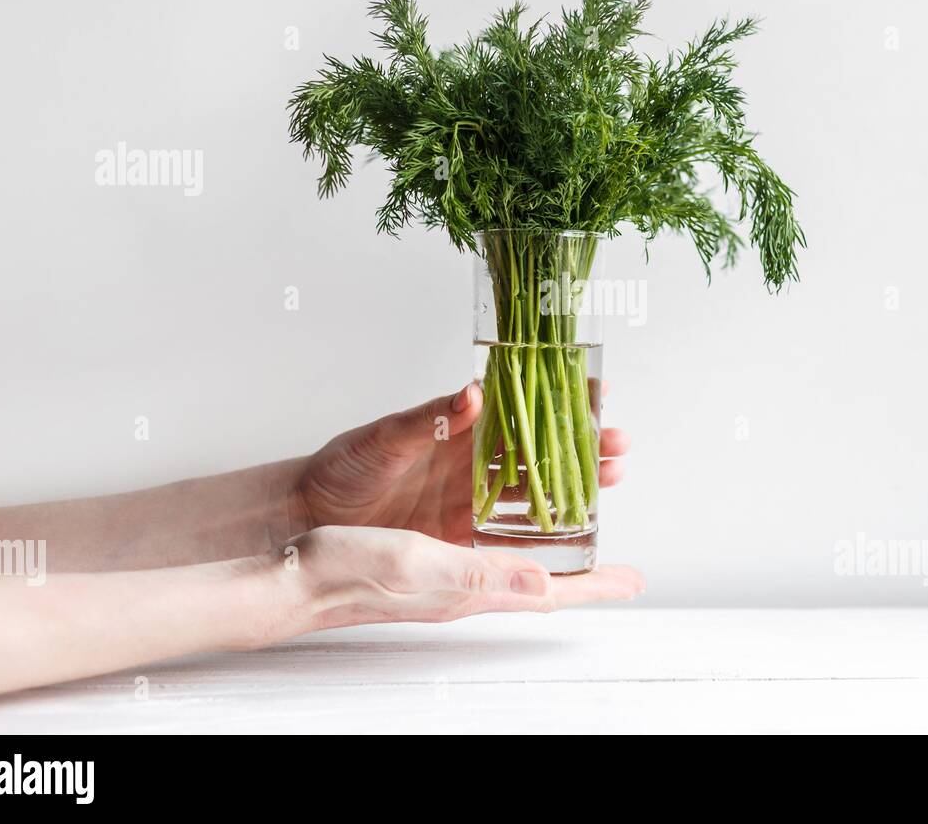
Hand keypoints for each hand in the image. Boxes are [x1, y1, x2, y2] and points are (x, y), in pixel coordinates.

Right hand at [290, 526, 644, 627]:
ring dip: (555, 524)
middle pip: (545, 566)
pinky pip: (486, 531)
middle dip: (586, 548)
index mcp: (474, 586)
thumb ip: (480, 571)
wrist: (296, 577)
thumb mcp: (419, 563)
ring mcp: (451, 564)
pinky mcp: (430, 547)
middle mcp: (470, 578)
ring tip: (582, 500)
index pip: (551, 593)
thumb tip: (544, 581)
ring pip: (519, 545)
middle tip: (618, 523)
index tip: (636, 581)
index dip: (596, 586)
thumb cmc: (348, 571)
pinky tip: (512, 501)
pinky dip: (511, 515)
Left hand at [295, 383, 629, 544]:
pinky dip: (544, 529)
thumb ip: (429, 418)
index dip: (559, 400)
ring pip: (535, 489)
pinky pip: (511, 532)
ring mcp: (471, 499)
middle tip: (618, 443)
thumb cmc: (342, 467)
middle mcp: (471, 462)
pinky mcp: (462, 535)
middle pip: (539, 450)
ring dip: (574, 483)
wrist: (310, 515)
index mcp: (458, 429)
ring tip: (613, 476)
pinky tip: (575, 527)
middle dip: (582, 445)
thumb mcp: (384, 438)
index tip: (597, 391)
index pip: (520, 408)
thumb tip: (471, 392)